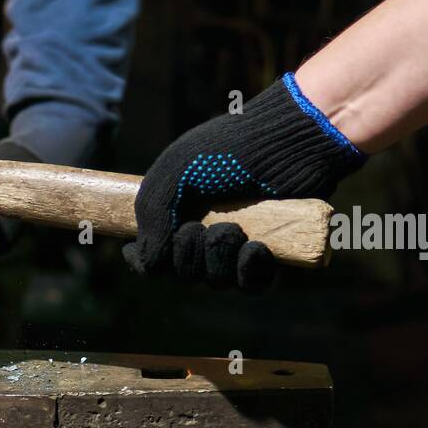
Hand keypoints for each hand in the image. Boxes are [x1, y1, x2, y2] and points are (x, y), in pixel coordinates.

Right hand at [123, 73, 364, 291]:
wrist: (286, 142)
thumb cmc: (227, 151)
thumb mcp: (174, 173)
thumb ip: (151, 217)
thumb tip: (148, 265)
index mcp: (176, 215)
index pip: (151, 260)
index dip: (144, 262)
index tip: (141, 251)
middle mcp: (205, 234)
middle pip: (183, 276)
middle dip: (186, 257)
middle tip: (196, 229)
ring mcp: (238, 246)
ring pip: (216, 282)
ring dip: (219, 259)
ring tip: (233, 229)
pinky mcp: (272, 254)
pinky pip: (253, 286)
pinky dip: (249, 272)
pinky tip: (254, 248)